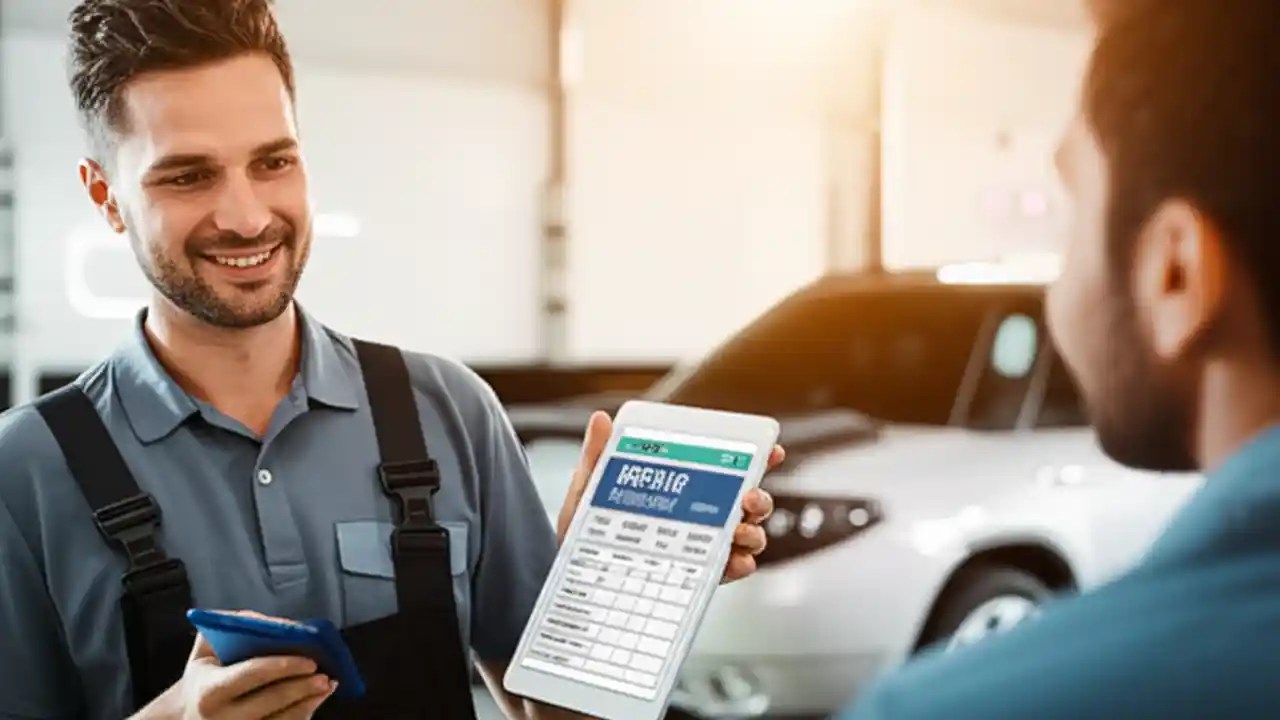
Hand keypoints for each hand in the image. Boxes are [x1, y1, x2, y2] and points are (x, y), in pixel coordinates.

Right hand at [133, 611, 336, 719]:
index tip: (309, 660)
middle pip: (271, 701)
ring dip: (309, 702)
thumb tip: (274, 624)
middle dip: (302, 686)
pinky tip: (315, 699)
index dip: (283, 666)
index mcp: (209, 690)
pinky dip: (302, 714)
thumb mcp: (206, 648)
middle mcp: (222, 718)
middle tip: (325, 674)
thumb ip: (234, 627)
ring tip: (327, 685)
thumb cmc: (205, 675)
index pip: (250, 674)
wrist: (187, 716)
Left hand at [557, 411, 784, 584]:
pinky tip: (736, 560)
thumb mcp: (588, 488)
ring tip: (738, 531)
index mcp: (684, 487)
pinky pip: (730, 569)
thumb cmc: (583, 531)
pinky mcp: (698, 575)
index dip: (757, 459)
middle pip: (748, 503)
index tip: (770, 451)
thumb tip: (600, 418)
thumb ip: (597, 455)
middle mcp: (700, 515)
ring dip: (753, 532)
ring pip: (748, 535)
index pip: (727, 469)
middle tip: (748, 498)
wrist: (572, 576)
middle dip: (759, 498)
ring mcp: (702, 546)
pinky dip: (741, 565)